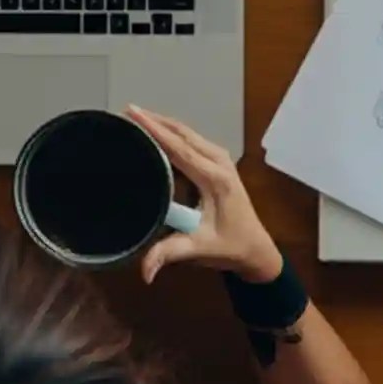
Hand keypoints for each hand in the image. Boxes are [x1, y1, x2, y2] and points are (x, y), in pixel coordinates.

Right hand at [126, 105, 282, 284]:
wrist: (256, 248)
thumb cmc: (230, 246)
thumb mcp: (198, 249)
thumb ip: (169, 254)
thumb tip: (144, 271)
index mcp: (214, 178)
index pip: (179, 146)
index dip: (154, 128)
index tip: (133, 113)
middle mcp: (219, 162)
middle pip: (182, 132)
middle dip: (154, 120)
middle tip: (126, 113)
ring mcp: (220, 159)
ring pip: (187, 132)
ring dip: (162, 124)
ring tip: (135, 118)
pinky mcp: (217, 162)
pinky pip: (191, 140)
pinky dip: (171, 133)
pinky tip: (155, 133)